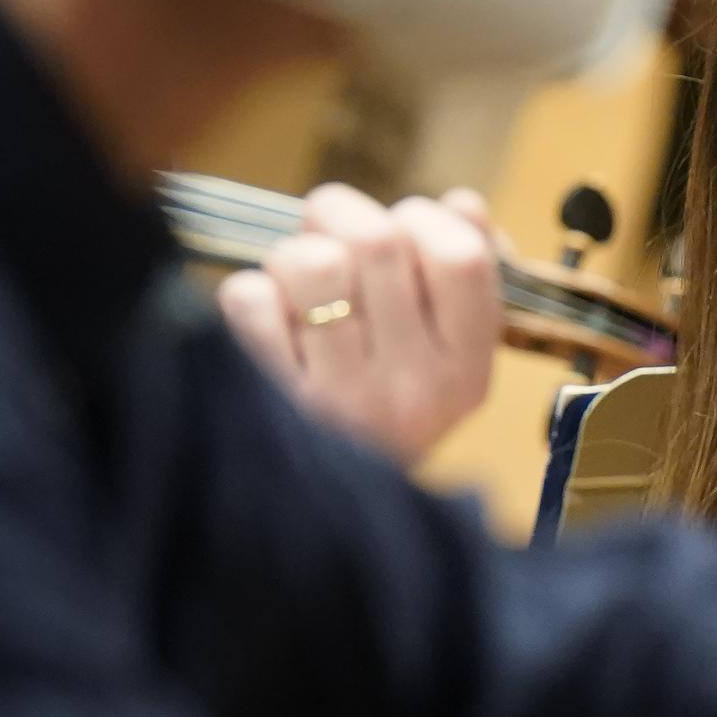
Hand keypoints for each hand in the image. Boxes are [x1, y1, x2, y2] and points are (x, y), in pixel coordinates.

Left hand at [216, 183, 501, 463]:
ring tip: (298, 282)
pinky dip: (252, 295)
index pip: (462, 259)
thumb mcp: (451, 357)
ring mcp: (340, 397)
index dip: (426, 219)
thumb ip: (466, 279)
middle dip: (342, 215)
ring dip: (294, 254)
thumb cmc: (388, 408)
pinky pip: (250, 300)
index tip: (405, 229)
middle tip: (329, 230)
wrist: (327, 513)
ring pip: (310, 263)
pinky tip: (269, 321)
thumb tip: (461, 203)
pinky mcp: (271, 400)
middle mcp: (412, 388)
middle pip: (379, 243)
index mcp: (466, 371)